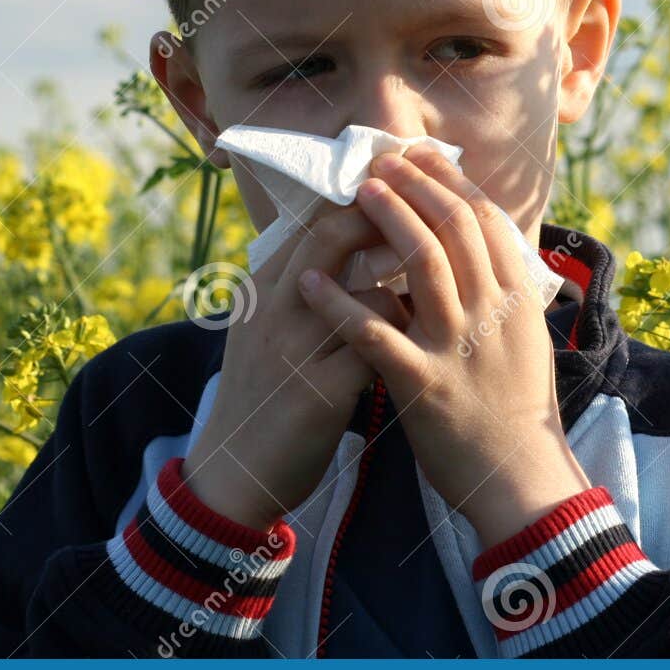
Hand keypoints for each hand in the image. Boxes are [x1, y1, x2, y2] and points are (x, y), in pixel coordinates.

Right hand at [182, 201, 412, 530]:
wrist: (234, 471)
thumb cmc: (264, 393)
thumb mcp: (265, 327)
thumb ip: (299, 284)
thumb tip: (348, 234)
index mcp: (261, 287)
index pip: (313, 219)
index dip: (363, 201)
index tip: (404, 198)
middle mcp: (272, 308)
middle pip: (332, 236)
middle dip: (387, 221)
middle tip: (429, 227)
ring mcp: (292, 349)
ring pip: (365, 292)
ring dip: (408, 290)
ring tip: (435, 293)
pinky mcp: (317, 393)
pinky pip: (378, 350)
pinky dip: (405, 340)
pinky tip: (422, 344)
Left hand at [294, 145, 589, 547]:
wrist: (520, 479)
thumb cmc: (518, 410)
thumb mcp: (525, 340)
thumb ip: (504, 292)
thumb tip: (489, 245)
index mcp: (516, 299)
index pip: (486, 220)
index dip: (450, 180)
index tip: (421, 156)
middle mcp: (491, 312)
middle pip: (455, 227)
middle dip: (416, 185)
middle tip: (382, 161)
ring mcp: (458, 346)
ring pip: (424, 263)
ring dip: (389, 219)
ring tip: (358, 192)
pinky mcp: (422, 384)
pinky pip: (374, 334)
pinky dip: (340, 304)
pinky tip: (311, 282)